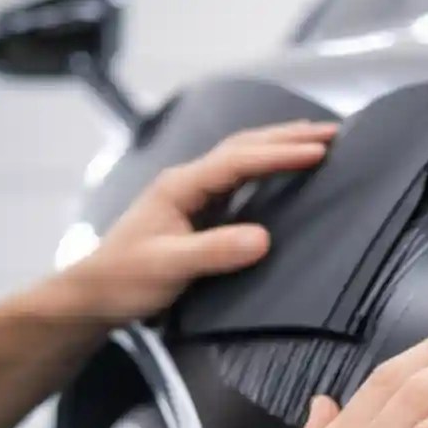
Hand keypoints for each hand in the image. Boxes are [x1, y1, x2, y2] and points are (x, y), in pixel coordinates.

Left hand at [52, 120, 337, 325]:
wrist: (93, 295)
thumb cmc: (124, 280)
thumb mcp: (168, 267)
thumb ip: (214, 252)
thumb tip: (263, 239)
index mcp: (181, 186)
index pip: (239, 161)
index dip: (279, 155)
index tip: (318, 152)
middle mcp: (188, 182)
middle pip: (244, 147)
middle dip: (288, 137)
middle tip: (333, 133)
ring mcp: (193, 194)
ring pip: (242, 157)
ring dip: (279, 145)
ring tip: (317, 141)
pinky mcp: (199, 211)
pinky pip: (240, 179)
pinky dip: (267, 167)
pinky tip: (283, 170)